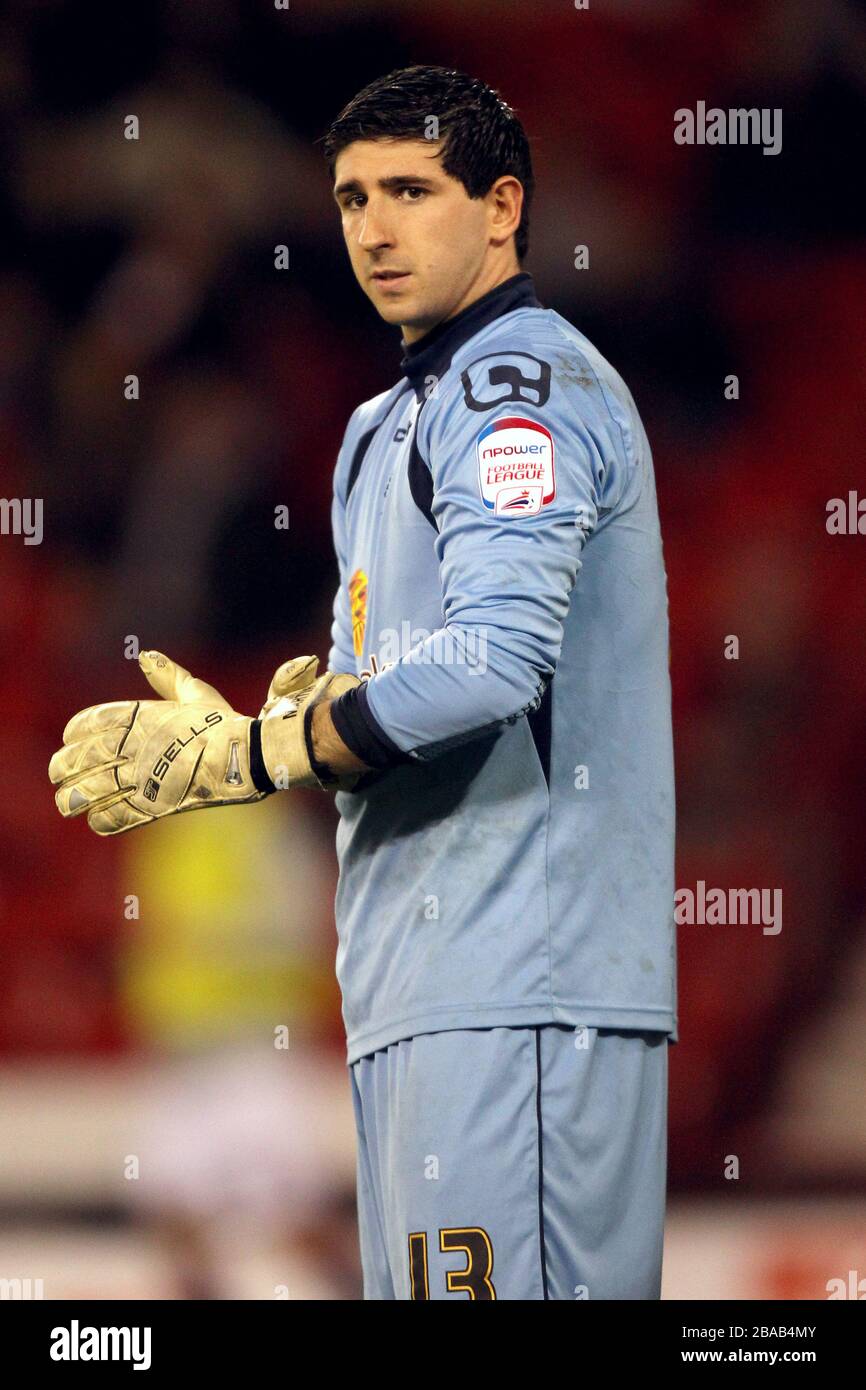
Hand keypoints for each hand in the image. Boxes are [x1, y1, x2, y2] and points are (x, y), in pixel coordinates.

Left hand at [48, 649, 354, 836]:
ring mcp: (144, 777)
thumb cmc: (224, 723)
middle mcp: (136, 746)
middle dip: (65, 766)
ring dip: (74, 796)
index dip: (76, 731)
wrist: (249, 756)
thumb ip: (167, 676)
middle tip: (58, 774)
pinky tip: (96, 819)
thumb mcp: (195, 693)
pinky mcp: (155, 806)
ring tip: (66, 801)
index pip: (92, 721)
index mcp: (142, 717)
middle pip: (84, 757)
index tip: (70, 738)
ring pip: (92, 789)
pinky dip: (102, 820)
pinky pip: (116, 817)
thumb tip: (146, 655)